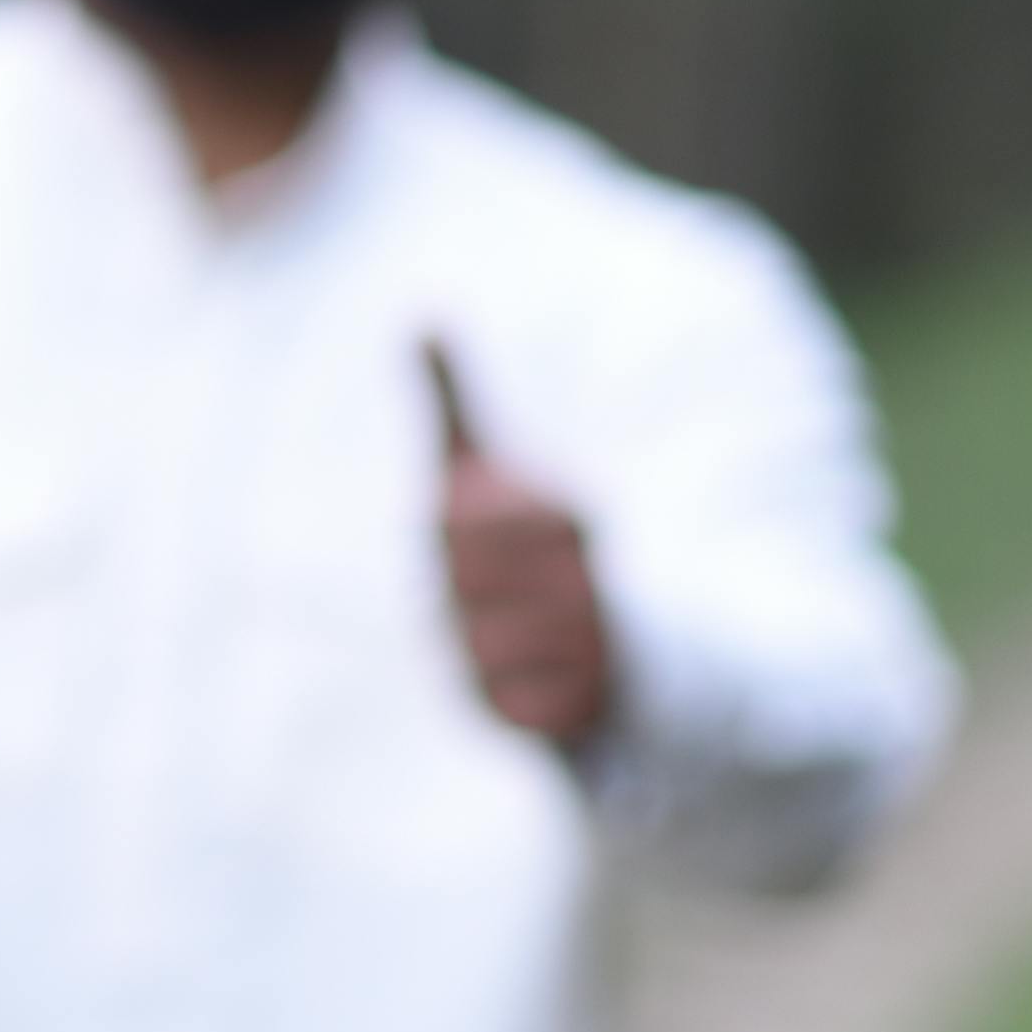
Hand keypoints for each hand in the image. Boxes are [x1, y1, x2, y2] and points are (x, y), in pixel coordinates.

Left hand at [430, 338, 615, 750]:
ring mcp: (590, 648)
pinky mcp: (585, 715)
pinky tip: (508, 677)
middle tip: (476, 591)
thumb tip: (420, 316)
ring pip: (480, 651)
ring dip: (473, 646)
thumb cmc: (521, 547)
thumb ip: (453, 400)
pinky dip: (501, 699)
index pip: (460, 525)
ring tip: (494, 632)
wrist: (612, 646)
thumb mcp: (484, 470)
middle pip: (461, 589)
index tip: (464, 532)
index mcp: (566, 517)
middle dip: (458, 593)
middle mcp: (584, 580)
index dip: (451, 534)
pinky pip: (513, 712)